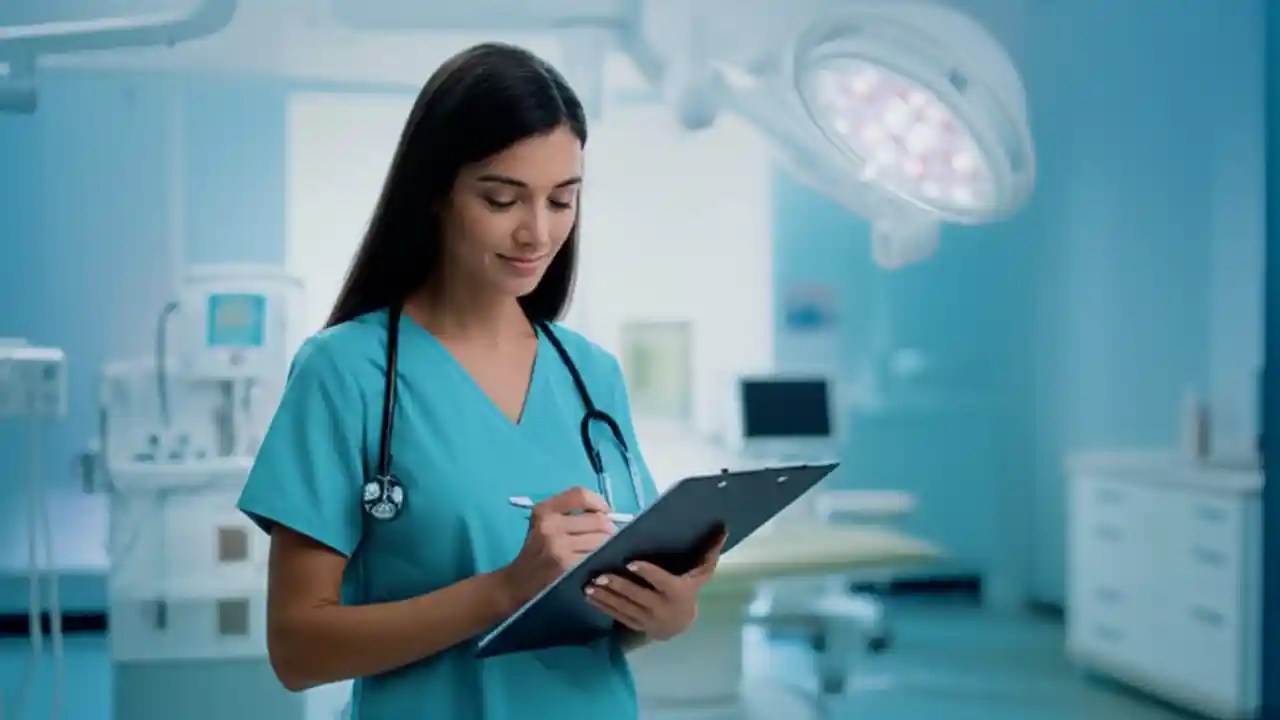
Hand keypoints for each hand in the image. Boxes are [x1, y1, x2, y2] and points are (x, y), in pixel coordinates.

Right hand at [495, 487, 616, 610]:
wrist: (518, 582)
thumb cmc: (536, 549)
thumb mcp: (544, 522)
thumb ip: (570, 512)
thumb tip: (608, 514)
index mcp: (544, 510)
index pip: (580, 495)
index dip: (598, 501)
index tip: (604, 512)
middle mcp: (550, 526)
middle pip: (597, 520)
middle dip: (608, 528)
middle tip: (607, 536)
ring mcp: (559, 547)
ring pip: (601, 540)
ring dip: (607, 545)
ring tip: (600, 550)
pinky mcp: (567, 567)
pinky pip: (596, 557)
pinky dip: (601, 559)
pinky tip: (595, 562)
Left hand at [585, 530, 726, 641]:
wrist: (681, 624)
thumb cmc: (689, 589)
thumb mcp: (701, 573)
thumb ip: (710, 552)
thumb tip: (723, 527)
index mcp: (677, 591)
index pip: (661, 581)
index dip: (646, 572)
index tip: (630, 563)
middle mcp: (662, 607)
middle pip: (637, 596)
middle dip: (617, 586)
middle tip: (599, 575)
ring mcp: (647, 618)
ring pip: (623, 607)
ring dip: (605, 597)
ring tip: (588, 586)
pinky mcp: (635, 624)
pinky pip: (616, 616)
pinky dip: (602, 606)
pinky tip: (589, 596)